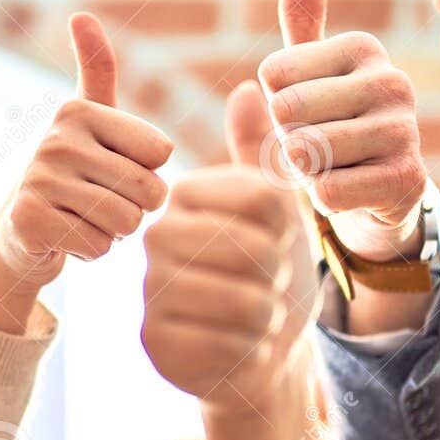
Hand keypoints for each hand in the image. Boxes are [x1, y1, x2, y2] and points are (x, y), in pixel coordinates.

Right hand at [0, 13, 171, 294]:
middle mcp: (54, 138)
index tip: (114, 173)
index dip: (149, 175)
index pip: (160, 154)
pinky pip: (99, 247)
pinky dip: (91, 252)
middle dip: (135, 210)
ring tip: (83, 219)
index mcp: (76, 110)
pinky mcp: (29, 221)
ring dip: (114, 233)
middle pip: (147, 190)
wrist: (17, 235)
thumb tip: (80, 15)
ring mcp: (38, 180)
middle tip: (100, 204)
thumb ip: (96, 71)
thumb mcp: (88, 122)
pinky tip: (65, 239)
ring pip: (125, 222)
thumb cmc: (69, 176)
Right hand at [141, 150, 319, 417]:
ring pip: (245, 302)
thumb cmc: (270, 269)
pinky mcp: (155, 342)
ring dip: (270, 314)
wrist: (259, 344)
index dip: (288, 228)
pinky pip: (229, 346)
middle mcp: (155, 236)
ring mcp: (151, 290)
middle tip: (271, 284)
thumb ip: (262, 155)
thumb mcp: (278, 210)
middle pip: (253, 249)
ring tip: (261, 313)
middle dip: (279, 274)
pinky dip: (252, 349)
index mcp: (184, 194)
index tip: (277, 241)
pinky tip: (242, 346)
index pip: (262, 199)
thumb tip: (247, 89)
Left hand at [256, 0, 426, 261]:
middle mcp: (391, 80)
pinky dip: (325, 199)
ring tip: (335, 167)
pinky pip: (328, 190)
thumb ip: (300, 20)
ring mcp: (405, 129)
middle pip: (287, 110)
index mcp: (362, 47)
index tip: (307, 114)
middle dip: (287, 139)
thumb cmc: (329, 130)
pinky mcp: (408, 177)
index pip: (273, 74)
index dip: (274, 106)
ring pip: (306, 151)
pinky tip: (350, 193)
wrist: (375, 198)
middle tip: (317, 147)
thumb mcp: (307, 75)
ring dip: (306, 171)